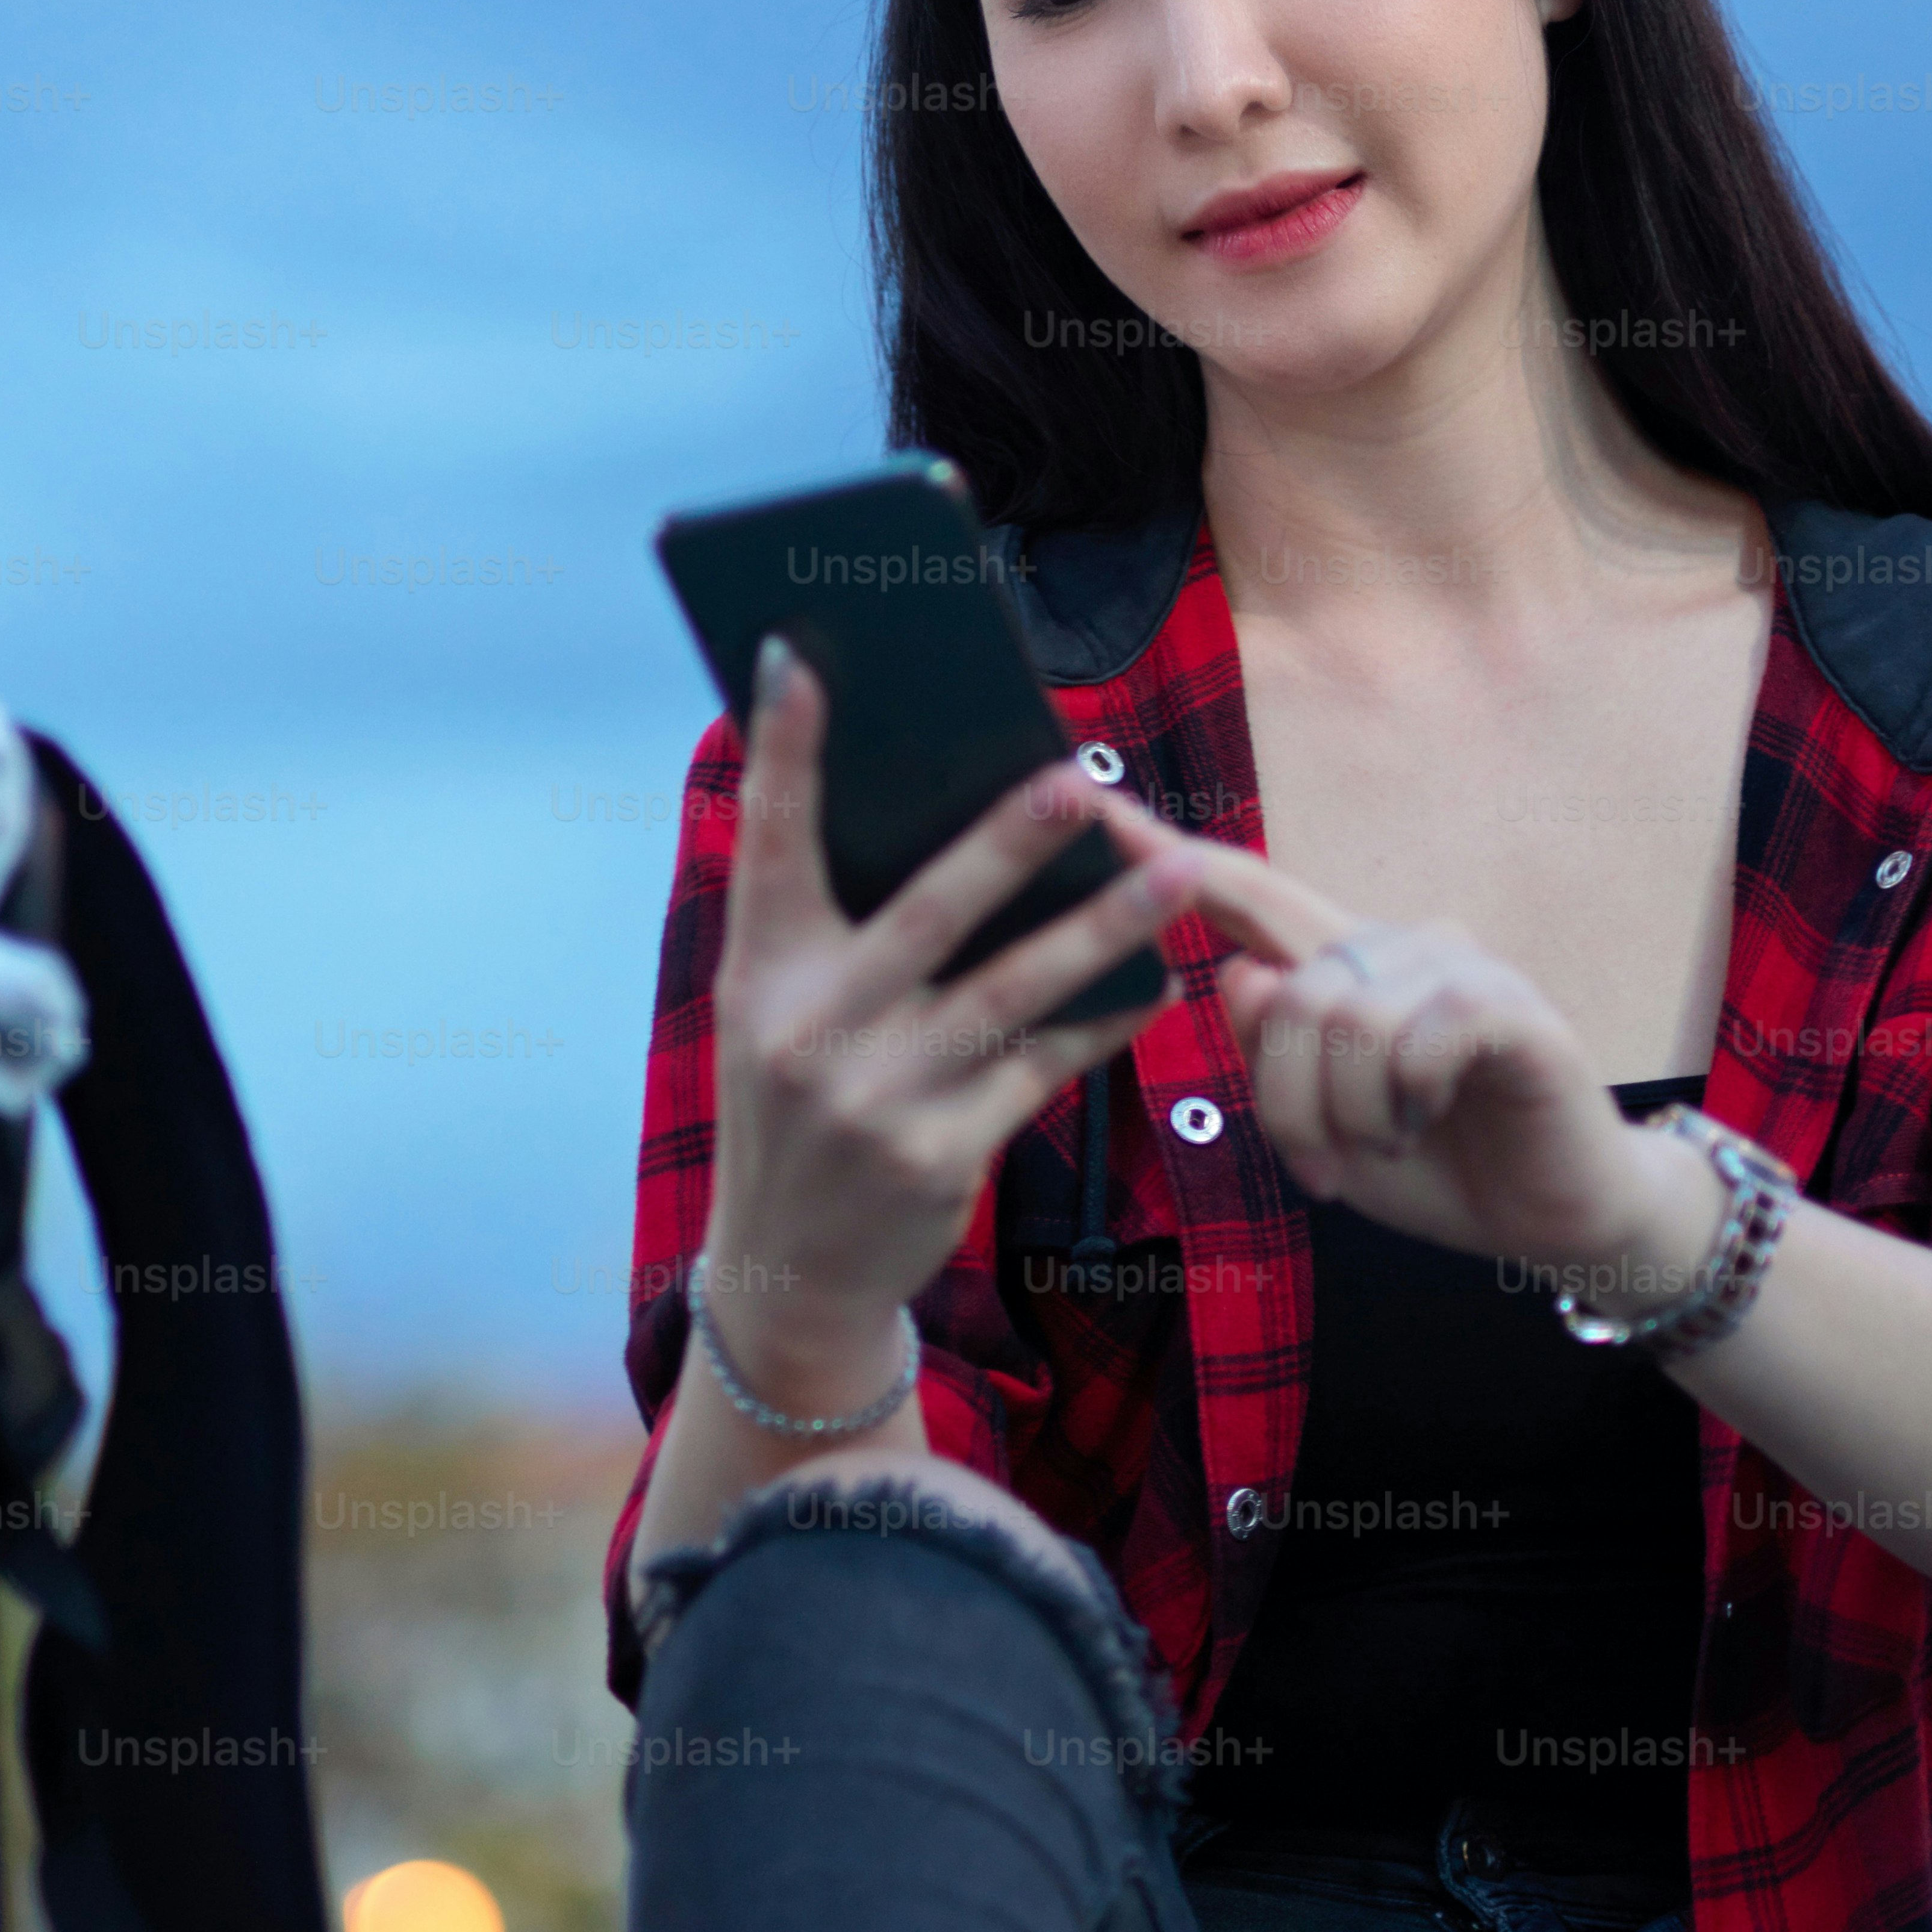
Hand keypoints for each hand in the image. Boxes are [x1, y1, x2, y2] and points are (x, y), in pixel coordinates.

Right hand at [695, 642, 1195, 1380]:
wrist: (790, 1270)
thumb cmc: (796, 1106)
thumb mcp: (774, 1015)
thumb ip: (830, 929)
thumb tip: (933, 811)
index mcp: (757, 976)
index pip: (767, 844)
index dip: (780, 753)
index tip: (799, 662)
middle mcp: (809, 1033)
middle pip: (926, 915)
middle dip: (1005, 844)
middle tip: (1078, 778)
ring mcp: (879, 1100)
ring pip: (1012, 995)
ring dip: (1102, 929)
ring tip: (1174, 872)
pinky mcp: (943, 1156)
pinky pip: (1046, 1068)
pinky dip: (1105, 1020)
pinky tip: (1157, 979)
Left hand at [1156, 840, 1708, 1289]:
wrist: (1552, 1217)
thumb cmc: (1437, 1166)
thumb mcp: (1324, 1123)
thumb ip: (1272, 1053)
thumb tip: (1241, 976)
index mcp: (1346, 969)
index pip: (1250, 896)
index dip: (1172, 857)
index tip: (1096, 811)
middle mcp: (1400, 947)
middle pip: (1287, 990)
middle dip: (1286, 1101)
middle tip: (1323, 1168)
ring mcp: (1460, 969)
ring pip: (1345, 1015)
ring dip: (1351, 1114)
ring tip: (1388, 1149)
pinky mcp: (1515, 1008)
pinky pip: (1425, 1031)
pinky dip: (1411, 1094)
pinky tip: (1435, 1116)